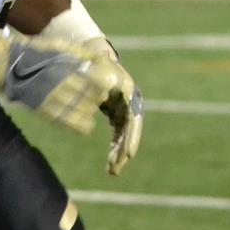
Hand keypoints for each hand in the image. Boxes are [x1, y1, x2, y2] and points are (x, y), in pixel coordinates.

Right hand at [0, 31, 128, 137]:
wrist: (8, 64)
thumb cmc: (37, 52)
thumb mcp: (60, 45)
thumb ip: (82, 53)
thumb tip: (104, 60)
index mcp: (68, 65)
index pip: (100, 81)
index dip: (105, 83)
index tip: (105, 82)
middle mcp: (62, 83)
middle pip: (94, 97)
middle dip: (99, 95)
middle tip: (97, 93)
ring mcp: (53, 99)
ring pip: (85, 111)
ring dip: (90, 108)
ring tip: (87, 103)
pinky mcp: (45, 111)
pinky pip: (70, 122)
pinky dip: (82, 124)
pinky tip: (86, 122)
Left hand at [77, 37, 142, 175]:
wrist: (96, 58)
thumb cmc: (96, 61)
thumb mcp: (98, 65)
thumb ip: (99, 74)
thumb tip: (100, 88)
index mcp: (129, 92)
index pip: (133, 118)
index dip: (131, 137)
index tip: (128, 154)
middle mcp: (131, 103)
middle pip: (131, 131)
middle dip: (124, 150)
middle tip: (117, 168)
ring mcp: (125, 109)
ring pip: (125, 136)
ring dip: (119, 154)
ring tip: (112, 172)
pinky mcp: (117, 114)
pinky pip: (118, 135)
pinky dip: (114, 148)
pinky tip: (110, 163)